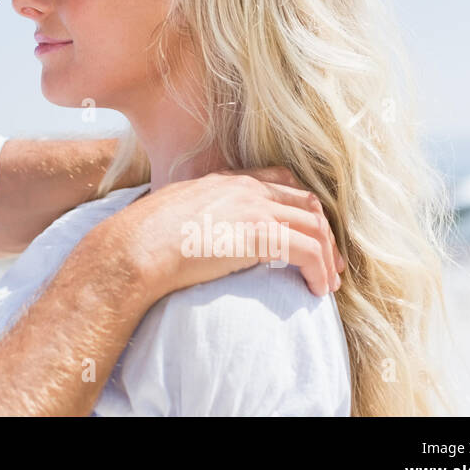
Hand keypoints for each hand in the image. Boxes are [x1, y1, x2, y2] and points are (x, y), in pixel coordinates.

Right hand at [104, 167, 344, 300]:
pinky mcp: (261, 234)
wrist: (137, 247)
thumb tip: (197, 236)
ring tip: (329, 283)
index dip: (301, 206)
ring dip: (328, 257)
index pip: (279, 179)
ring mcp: (254, 208)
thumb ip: (196, 216)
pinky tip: (318, 289)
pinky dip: (320, 271)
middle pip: (305, 202)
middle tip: (331, 262)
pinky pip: (308, 252)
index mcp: (224, 181)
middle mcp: (244, 188)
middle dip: (324, 232)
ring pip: (313, 227)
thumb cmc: (145, 239)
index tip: (308, 231)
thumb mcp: (174, 213)